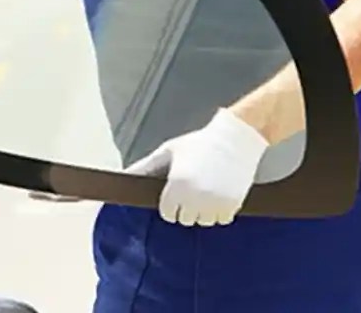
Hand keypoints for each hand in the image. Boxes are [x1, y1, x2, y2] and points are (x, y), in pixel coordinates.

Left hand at [126, 108, 267, 225]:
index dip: (170, 205)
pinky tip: (220, 195)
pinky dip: (220, 211)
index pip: (168, 213)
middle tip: (193, 192)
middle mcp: (195, 197)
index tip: (175, 196)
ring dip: (204, 212)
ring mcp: (215, 203)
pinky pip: (222, 219)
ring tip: (207, 192)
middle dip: (186, 209)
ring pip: (204, 221)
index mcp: (177, 185)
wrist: (236, 138)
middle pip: (185, 219)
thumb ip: (146, 166)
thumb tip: (124, 175)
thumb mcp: (169, 151)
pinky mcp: (232, 204)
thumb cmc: (199, 143)